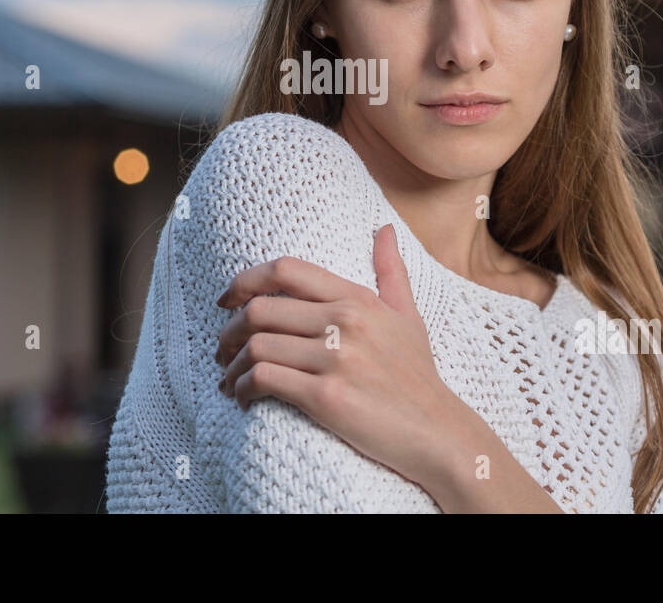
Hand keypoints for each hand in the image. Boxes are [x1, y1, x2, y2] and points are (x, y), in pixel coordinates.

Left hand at [214, 223, 461, 489]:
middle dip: (229, 331)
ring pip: (257, 346)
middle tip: (222, 350)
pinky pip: (265, 380)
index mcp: (357, 299)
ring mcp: (336, 358)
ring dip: (232, 366)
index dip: (244, 281)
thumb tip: (383, 228)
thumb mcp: (409, 316)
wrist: (440, 433)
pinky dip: (243, 389)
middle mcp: (345, 321)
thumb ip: (391, 271)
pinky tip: (244, 398)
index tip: (226, 300)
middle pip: (260, 310)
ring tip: (229, 379)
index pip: (285, 270)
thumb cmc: (419, 377)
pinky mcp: (327, 397)